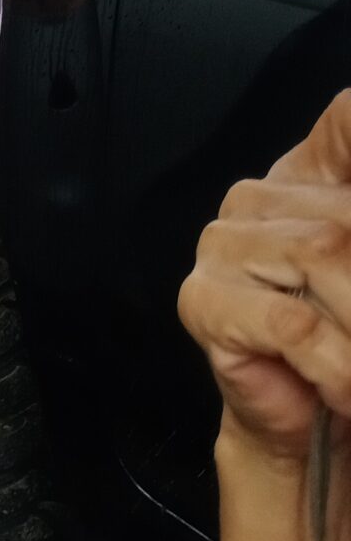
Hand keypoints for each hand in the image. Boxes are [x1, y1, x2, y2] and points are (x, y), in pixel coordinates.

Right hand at [180, 92, 350, 464]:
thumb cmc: (346, 339)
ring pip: (325, 256)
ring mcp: (223, 244)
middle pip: (347, 214)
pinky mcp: (204, 299)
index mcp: (307, 174)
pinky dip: (337, 365)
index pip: (345, 120)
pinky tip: (344, 389)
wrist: (300, 421)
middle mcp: (258, 196)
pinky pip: (295, 323)